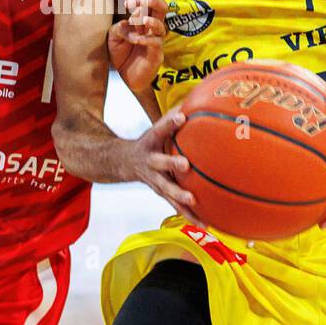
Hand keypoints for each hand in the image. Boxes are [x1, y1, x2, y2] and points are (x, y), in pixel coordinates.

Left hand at [108, 0, 166, 90]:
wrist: (126, 78)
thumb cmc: (121, 56)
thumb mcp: (113, 39)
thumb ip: (118, 28)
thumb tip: (126, 22)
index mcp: (141, 22)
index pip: (146, 4)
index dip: (138, 0)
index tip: (127, 3)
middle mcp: (151, 29)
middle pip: (161, 9)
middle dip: (153, 1)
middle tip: (142, 1)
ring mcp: (155, 41)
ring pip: (161, 26)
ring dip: (150, 20)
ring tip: (139, 21)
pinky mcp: (156, 54)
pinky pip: (156, 43)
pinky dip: (146, 39)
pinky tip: (136, 39)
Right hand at [121, 109, 199, 223]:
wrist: (121, 162)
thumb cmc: (149, 142)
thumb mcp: (156, 128)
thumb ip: (174, 117)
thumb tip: (197, 100)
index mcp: (150, 142)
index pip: (160, 129)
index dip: (169, 123)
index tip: (181, 116)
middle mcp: (150, 161)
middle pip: (161, 162)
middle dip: (172, 164)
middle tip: (185, 165)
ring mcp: (153, 179)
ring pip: (166, 189)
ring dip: (179, 196)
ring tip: (194, 201)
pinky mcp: (160, 193)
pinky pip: (175, 206)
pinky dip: (189, 215)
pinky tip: (204, 223)